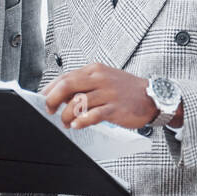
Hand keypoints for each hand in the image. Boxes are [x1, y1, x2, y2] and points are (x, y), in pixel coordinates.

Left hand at [43, 62, 179, 129]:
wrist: (153, 97)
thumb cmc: (126, 90)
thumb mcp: (104, 79)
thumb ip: (85, 84)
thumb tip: (61, 95)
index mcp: (94, 70)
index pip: (65, 76)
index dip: (50, 89)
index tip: (43, 99)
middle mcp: (100, 79)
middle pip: (67, 85)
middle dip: (52, 100)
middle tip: (48, 110)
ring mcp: (108, 93)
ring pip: (78, 102)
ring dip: (66, 115)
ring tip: (66, 122)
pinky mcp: (115, 108)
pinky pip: (93, 115)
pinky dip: (81, 121)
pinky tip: (77, 125)